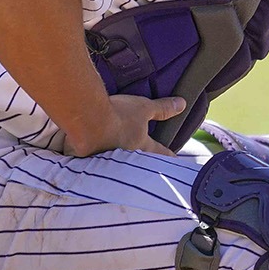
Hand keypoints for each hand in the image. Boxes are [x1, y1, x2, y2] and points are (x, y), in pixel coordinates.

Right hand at [67, 94, 186, 156]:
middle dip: (146, 164)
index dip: (169, 155)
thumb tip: (182, 104)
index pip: (161, 153)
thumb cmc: (118, 115)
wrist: (86, 122)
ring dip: (121, 163)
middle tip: (151, 165)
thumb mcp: (143, 108)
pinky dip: (98, 159)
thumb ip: (162, 108)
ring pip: (119, 165)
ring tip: (122, 160)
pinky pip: (97, 161)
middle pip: (140, 164)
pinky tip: (96, 156)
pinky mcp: (90, 159)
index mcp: (142, 146)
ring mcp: (108, 160)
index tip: (176, 159)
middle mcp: (127, 157)